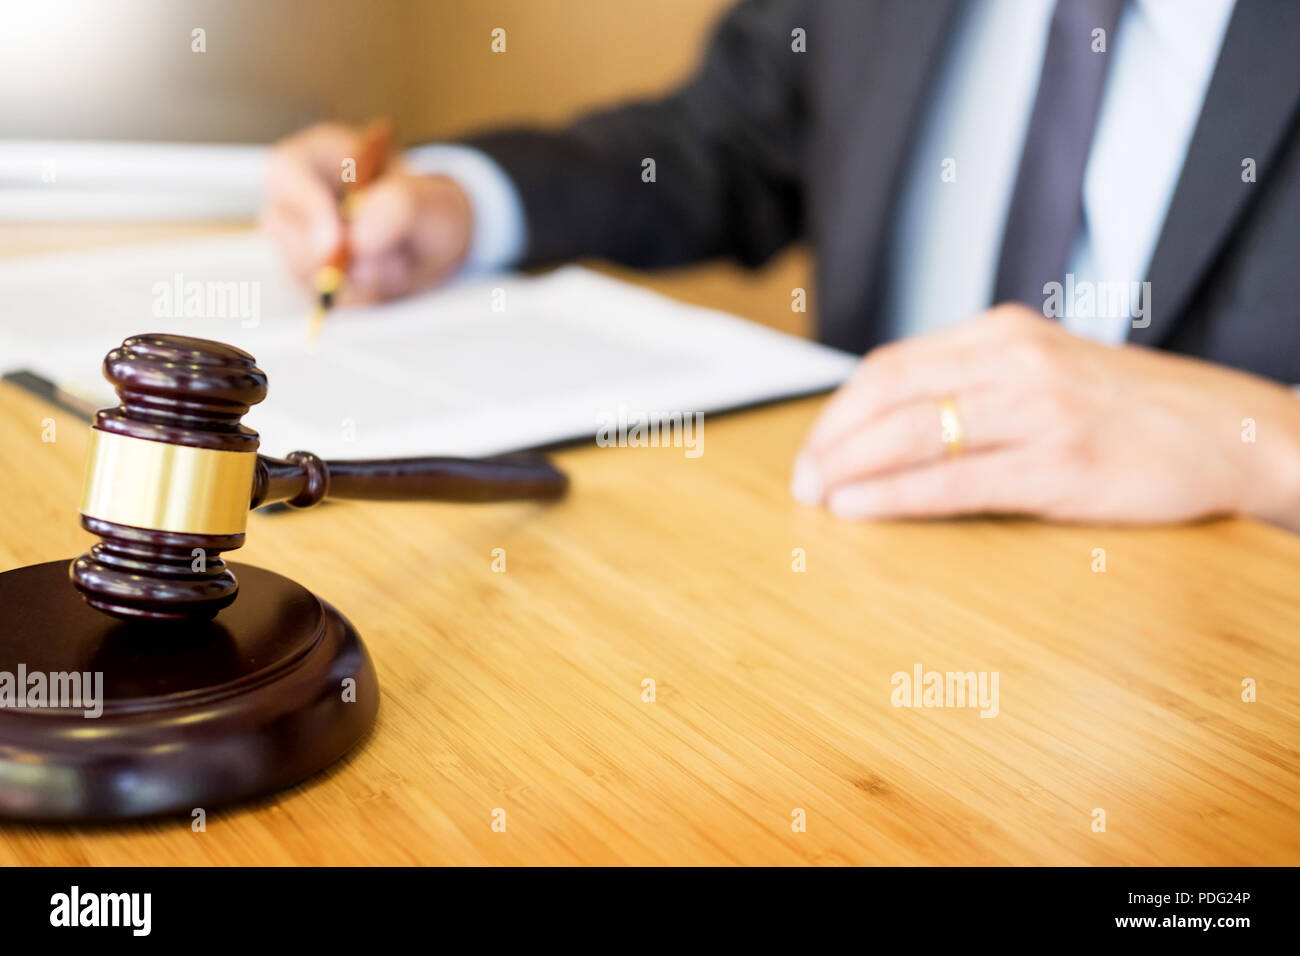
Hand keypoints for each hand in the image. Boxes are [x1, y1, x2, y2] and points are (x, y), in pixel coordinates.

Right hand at [261, 122, 472, 303]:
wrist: (436, 246)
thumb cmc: (429, 209)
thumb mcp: (431, 200)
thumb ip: (399, 207)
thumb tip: (358, 239)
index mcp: (321, 156)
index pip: (287, 171)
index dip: (307, 206)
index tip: (337, 240)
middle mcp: (300, 196)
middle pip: (282, 226)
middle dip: (335, 254)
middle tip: (388, 259)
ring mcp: (299, 238)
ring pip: (302, 268)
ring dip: (356, 278)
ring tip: (397, 262)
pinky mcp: (311, 276)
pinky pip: (322, 296)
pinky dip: (360, 296)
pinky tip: (385, 280)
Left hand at [792, 305, 1299, 530]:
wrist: (1235, 432)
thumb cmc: (1134, 410)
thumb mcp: (1049, 370)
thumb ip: (979, 384)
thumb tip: (896, 422)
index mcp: (1004, 333)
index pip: (892, 364)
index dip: (839, 409)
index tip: (814, 446)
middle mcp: (1014, 360)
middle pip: (889, 393)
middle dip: (831, 440)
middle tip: (802, 480)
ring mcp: (1038, 410)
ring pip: (912, 433)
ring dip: (849, 467)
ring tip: (817, 498)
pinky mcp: (1058, 464)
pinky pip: (954, 481)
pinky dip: (893, 496)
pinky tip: (860, 510)